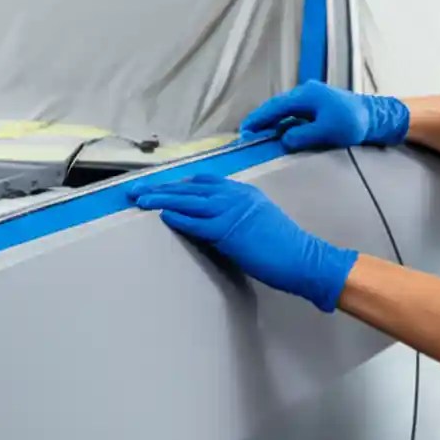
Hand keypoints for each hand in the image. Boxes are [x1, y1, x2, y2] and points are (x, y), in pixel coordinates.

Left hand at [127, 174, 358, 311]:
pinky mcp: (228, 230)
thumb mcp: (260, 220)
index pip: (203, 181)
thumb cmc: (284, 246)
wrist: (302, 258)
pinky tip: (162, 214)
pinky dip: (178, 216)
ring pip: (188, 200)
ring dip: (161, 198)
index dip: (178, 183)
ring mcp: (231, 211)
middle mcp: (235, 196)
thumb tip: (212, 221)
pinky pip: (197, 221)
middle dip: (160, 187)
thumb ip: (237, 215)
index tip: (158, 186)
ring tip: (140, 200)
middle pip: (190, 187)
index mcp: (243, 192)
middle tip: (136, 190)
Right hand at [239, 80, 409, 151]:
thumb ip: (302, 136)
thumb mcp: (326, 131)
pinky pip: (296, 114)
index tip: (244, 131)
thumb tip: (283, 139)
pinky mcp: (319, 106)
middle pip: (277, 107)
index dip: (258, 119)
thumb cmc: (352, 122)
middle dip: (263, 121)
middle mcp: (306, 93)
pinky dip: (286, 123)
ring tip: (262, 137)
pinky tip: (283, 134)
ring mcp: (312, 98)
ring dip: (274, 123)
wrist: (376, 116)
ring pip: (286, 111)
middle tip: (249, 136)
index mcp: (305, 96)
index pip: (274, 107)